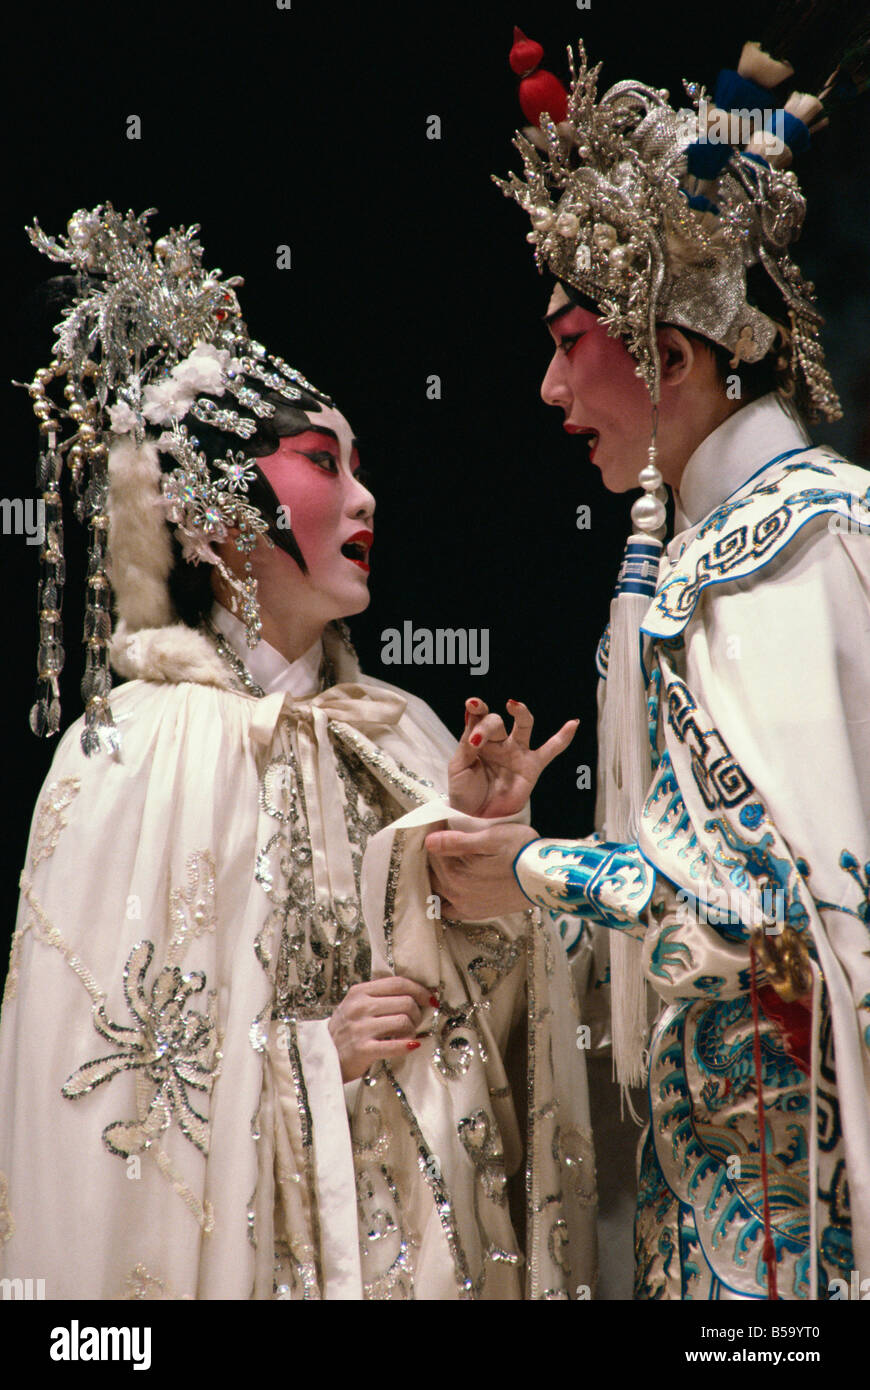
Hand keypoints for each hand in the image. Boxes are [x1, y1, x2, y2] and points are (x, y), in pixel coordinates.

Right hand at [328, 976, 432, 1082]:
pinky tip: (413, 1045)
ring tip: (408, 1035)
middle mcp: (360, 1007)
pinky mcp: (363, 1049)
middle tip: (416, 1022)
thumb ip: (379, 997)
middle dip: (417, 1013)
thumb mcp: (355, 1005)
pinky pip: (395, 1045)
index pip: (398, 983)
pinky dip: (408, 1045)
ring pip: (403, 1021)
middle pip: (405, 1002)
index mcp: (359, 992)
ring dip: (413, 1030)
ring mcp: (360, 1028)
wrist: (322, 1056)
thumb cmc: (344, 1031)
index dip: (419, 990)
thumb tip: (415, 994)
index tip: (430, 999)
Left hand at [426, 822, 538, 918]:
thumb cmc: (521, 850)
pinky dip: (442, 898)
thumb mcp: (491, 838)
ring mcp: (465, 906)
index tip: (442, 822)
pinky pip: (447, 909)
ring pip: (436, 888)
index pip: (433, 851)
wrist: (546, 877)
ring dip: (436, 874)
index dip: (436, 834)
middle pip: (432, 870)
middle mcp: (456, 893)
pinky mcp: (475, 913)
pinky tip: (447, 887)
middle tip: (445, 838)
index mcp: (455, 873)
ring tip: (447, 859)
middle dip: (435, 854)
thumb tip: (429, 841)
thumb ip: (457, 841)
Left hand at [448, 698, 577, 817]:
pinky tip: (573, 724)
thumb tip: (473, 721)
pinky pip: (550, 750)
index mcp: (477, 740)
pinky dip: (563, 738)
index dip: (477, 708)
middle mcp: (498, 742)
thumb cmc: (465, 792)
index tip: (472, 704)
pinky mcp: (532, 766)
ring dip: (521, 713)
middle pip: (496, 721)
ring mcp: (516, 752)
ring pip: (523, 726)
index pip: (478, 717)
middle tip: (478, 740)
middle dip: (487, 726)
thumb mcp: (458, 768)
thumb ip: (466, 745)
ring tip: (513, 705)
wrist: (478, 818)